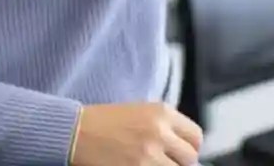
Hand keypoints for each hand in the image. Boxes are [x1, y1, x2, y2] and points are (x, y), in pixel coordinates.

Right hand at [71, 103, 202, 165]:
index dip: (190, 148)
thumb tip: (186, 148)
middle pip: (190, 158)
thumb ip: (165, 126)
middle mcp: (159, 131)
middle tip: (166, 162)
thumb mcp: (141, 112)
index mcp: (162, 112)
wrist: (76, 132)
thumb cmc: (105, 122)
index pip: (196, 136)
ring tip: (151, 164)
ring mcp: (149, 154)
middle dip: (180, 163)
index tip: (182, 154)